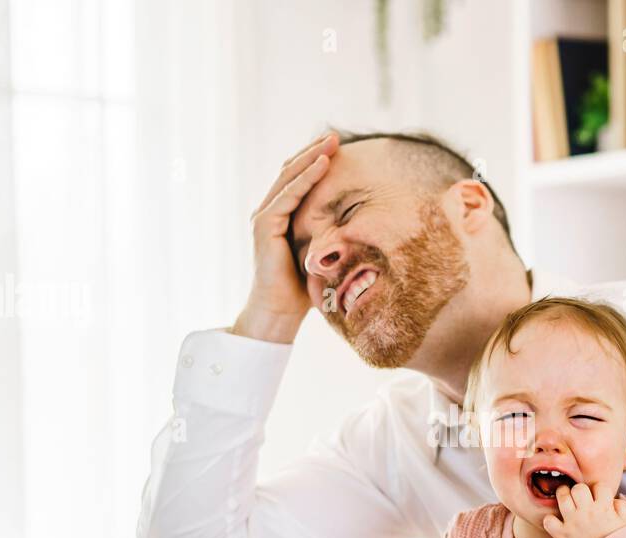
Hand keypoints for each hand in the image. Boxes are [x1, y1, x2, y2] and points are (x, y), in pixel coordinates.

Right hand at [231, 132, 337, 342]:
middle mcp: (269, 212)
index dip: (315, 162)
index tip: (337, 148)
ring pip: (289, 177)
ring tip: (332, 142)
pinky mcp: (264, 226)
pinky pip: (287, 195)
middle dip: (314, 152)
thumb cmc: (302, 290)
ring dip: (312, 157)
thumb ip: (330, 236)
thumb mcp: (322, 254)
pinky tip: (323, 164)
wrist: (279, 313)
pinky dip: (306, 178)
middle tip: (336, 136)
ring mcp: (264, 217)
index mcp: (281, 216)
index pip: (297, 180)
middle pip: (291, 172)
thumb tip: (361, 226)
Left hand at [541, 483, 625, 537]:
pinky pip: (549, 520)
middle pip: (579, 488)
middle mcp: (588, 512)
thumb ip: (621, 508)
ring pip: (562, 497)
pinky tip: (556, 523)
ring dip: (563, 496)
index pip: (600, 486)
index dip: (598, 490)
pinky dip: (550, 521)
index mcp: (605, 508)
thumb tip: (613, 499)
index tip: (597, 497)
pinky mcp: (561, 535)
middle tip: (578, 497)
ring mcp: (573, 523)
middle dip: (579, 490)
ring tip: (565, 500)